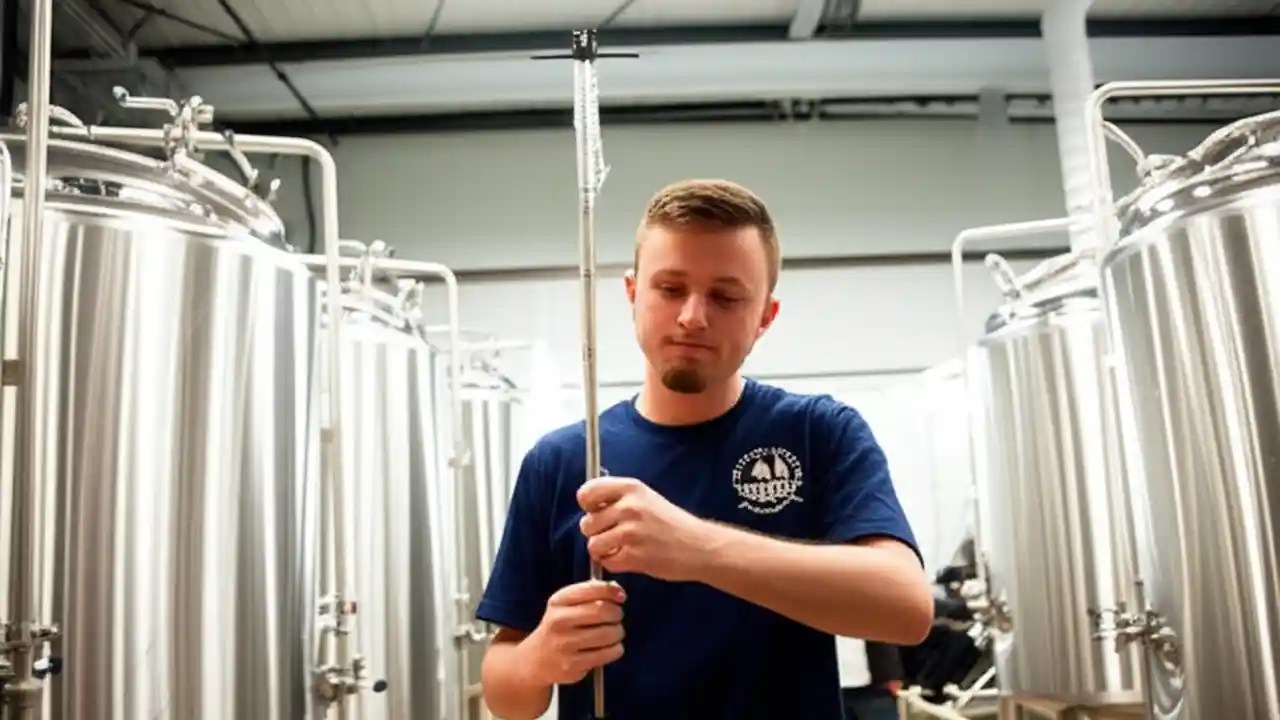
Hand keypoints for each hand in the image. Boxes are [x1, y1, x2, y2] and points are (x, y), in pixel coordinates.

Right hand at [524, 581, 625, 685]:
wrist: (536, 659)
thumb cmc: (559, 626)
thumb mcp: (566, 604)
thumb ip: (590, 593)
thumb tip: (617, 591)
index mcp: (558, 601)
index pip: (592, 589)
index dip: (612, 591)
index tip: (620, 596)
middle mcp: (559, 621)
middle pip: (602, 611)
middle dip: (617, 613)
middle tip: (616, 617)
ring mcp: (565, 645)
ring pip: (609, 633)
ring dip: (618, 632)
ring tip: (613, 633)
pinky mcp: (573, 665)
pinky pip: (609, 653)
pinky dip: (615, 649)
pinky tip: (608, 647)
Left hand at [578, 476, 715, 581]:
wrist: (699, 546)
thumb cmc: (671, 523)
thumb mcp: (646, 498)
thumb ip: (618, 498)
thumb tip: (588, 505)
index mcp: (631, 488)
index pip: (587, 492)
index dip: (587, 505)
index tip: (596, 511)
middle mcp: (629, 507)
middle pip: (587, 523)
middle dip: (597, 532)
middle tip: (616, 535)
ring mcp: (631, 532)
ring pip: (593, 545)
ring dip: (604, 551)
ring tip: (622, 548)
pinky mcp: (634, 556)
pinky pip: (606, 562)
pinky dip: (615, 564)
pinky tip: (631, 558)